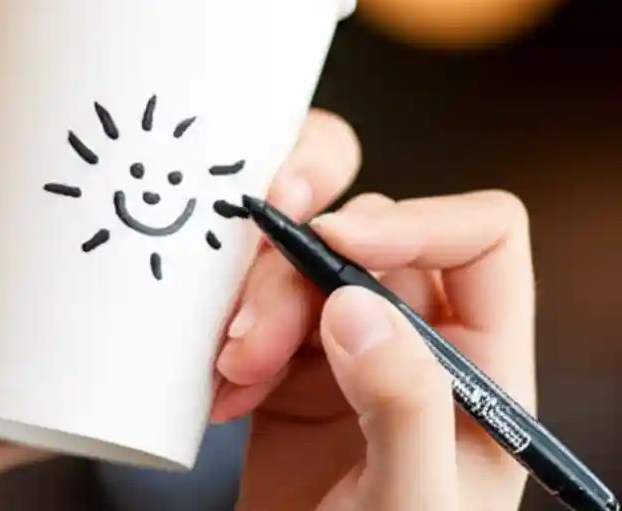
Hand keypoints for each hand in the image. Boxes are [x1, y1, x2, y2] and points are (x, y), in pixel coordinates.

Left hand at [0, 110, 361, 479]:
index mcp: (163, 153)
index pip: (276, 129)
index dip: (310, 152)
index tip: (283, 189)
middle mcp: (204, 217)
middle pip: (304, 219)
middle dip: (300, 266)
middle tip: (240, 320)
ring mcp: (208, 292)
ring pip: (297, 296)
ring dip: (286, 332)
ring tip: (223, 373)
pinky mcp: (197, 358)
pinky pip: (263, 363)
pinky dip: (257, 379)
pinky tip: (219, 402)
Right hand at [213, 191, 534, 509]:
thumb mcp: (407, 502)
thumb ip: (402, 405)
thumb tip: (361, 307)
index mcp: (482, 370)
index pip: (483, 242)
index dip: (419, 219)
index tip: (336, 242)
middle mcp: (421, 348)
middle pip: (371, 244)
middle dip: (299, 276)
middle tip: (251, 339)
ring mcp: (350, 357)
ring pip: (303, 269)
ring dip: (255, 308)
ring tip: (229, 373)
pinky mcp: (290, 374)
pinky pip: (257, 314)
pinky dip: (226, 341)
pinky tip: (218, 396)